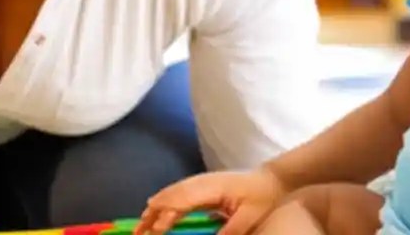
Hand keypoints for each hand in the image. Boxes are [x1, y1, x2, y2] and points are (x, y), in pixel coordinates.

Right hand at [136, 168, 289, 234]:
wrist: (271, 179)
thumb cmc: (262, 198)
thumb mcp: (248, 219)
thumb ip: (228, 232)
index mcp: (213, 189)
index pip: (183, 200)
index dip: (167, 215)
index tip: (154, 231)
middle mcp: (204, 182)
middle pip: (173, 194)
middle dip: (153, 212)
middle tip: (138, 231)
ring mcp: (203, 180)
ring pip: (174, 191)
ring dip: (156, 205)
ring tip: (141, 222)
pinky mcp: (204, 183)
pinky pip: (180, 190)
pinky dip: (166, 199)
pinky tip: (157, 206)